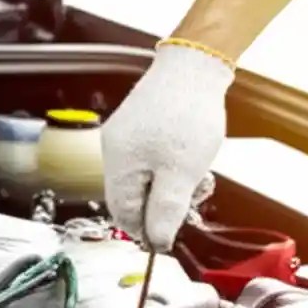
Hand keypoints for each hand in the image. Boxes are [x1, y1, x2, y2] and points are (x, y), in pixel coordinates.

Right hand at [101, 43, 234, 250]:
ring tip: (194, 176)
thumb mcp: (182, 173)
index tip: (169, 237)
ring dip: (167, 186)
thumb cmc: (188, 113)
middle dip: (160, 205)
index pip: (123, 214)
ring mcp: (123, 136)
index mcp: (118, 166)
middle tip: (189, 200)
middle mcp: (112, 151)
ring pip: (141, 178)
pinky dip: (166, 167)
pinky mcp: (136, 125)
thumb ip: (166, 211)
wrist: (194, 65)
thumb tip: (157, 241)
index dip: (146, 231)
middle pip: (130, 197)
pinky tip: (187, 159)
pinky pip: (146, 159)